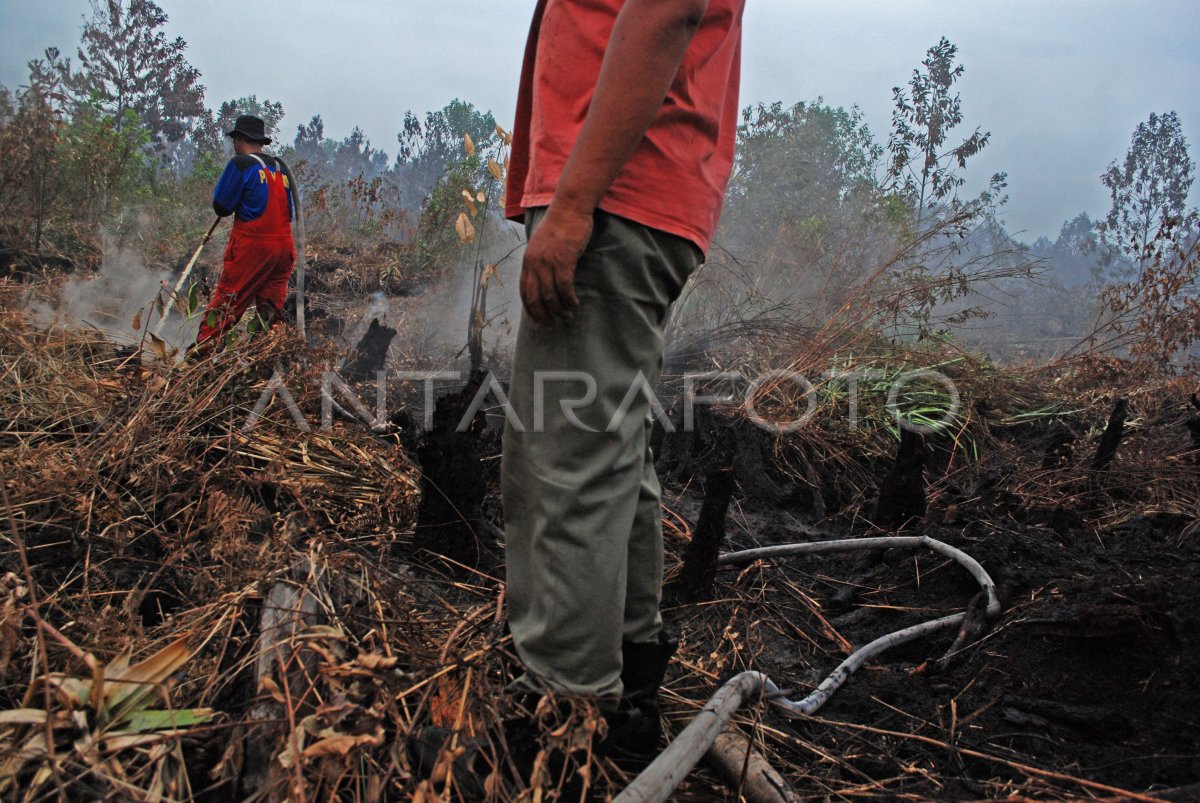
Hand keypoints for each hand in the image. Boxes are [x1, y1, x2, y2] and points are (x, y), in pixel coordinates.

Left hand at [520, 204, 591, 325]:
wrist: (569, 208)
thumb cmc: (560, 225)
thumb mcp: (543, 244)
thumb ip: (540, 260)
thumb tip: (544, 277)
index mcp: (527, 261)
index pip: (524, 292)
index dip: (531, 309)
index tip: (539, 320)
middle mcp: (534, 264)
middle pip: (534, 298)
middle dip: (542, 316)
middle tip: (551, 325)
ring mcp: (547, 262)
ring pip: (549, 295)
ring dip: (559, 310)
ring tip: (567, 316)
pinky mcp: (563, 260)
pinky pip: (564, 287)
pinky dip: (569, 299)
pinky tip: (575, 303)